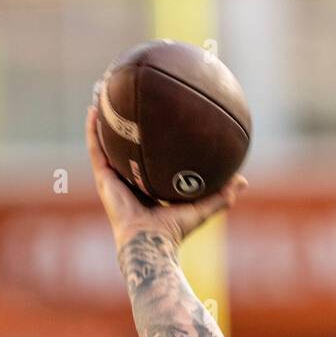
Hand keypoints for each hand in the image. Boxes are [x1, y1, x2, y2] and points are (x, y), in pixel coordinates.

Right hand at [85, 98, 247, 252]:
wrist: (151, 241)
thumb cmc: (175, 231)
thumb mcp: (202, 208)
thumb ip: (221, 195)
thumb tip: (243, 180)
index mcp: (149, 187)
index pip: (148, 161)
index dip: (150, 143)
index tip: (156, 121)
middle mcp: (129, 181)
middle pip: (125, 148)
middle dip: (125, 127)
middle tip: (128, 102)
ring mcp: (114, 179)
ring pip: (105, 144)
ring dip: (103, 121)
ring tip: (103, 95)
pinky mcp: (103, 178)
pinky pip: (96, 149)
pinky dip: (92, 130)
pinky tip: (94, 108)